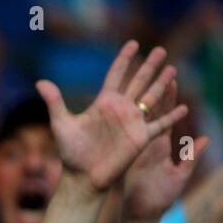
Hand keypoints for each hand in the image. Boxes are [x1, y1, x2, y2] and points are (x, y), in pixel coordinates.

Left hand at [37, 41, 186, 191]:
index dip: (124, 59)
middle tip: (160, 49)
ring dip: (162, 84)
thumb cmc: (70, 154)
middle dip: (149, 66)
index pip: (116, 75)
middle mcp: (120, 109)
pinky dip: (171, 116)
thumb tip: (40, 81)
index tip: (132, 43)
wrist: (82, 179)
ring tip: (172, 70)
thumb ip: (55, 102)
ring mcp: (132, 123)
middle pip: (138, 81)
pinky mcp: (141, 138)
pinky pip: (160, 125)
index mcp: (103, 103)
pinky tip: (183, 107)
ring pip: (151, 98)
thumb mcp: (61, 125)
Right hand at [122, 81, 205, 221]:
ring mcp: (130, 147)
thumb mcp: (179, 177)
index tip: (171, 77)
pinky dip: (116, 117)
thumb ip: (190, 157)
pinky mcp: (120, 154)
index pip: (164, 115)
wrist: (140, 215)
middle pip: (149, 109)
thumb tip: (205, 138)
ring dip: (134, 95)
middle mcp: (144, 141)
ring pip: (132, 116)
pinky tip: (115, 101)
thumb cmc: (159, 199)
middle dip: (152, 86)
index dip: (168, 97)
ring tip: (136, 75)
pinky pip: (117, 133)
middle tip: (154, 65)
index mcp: (159, 144)